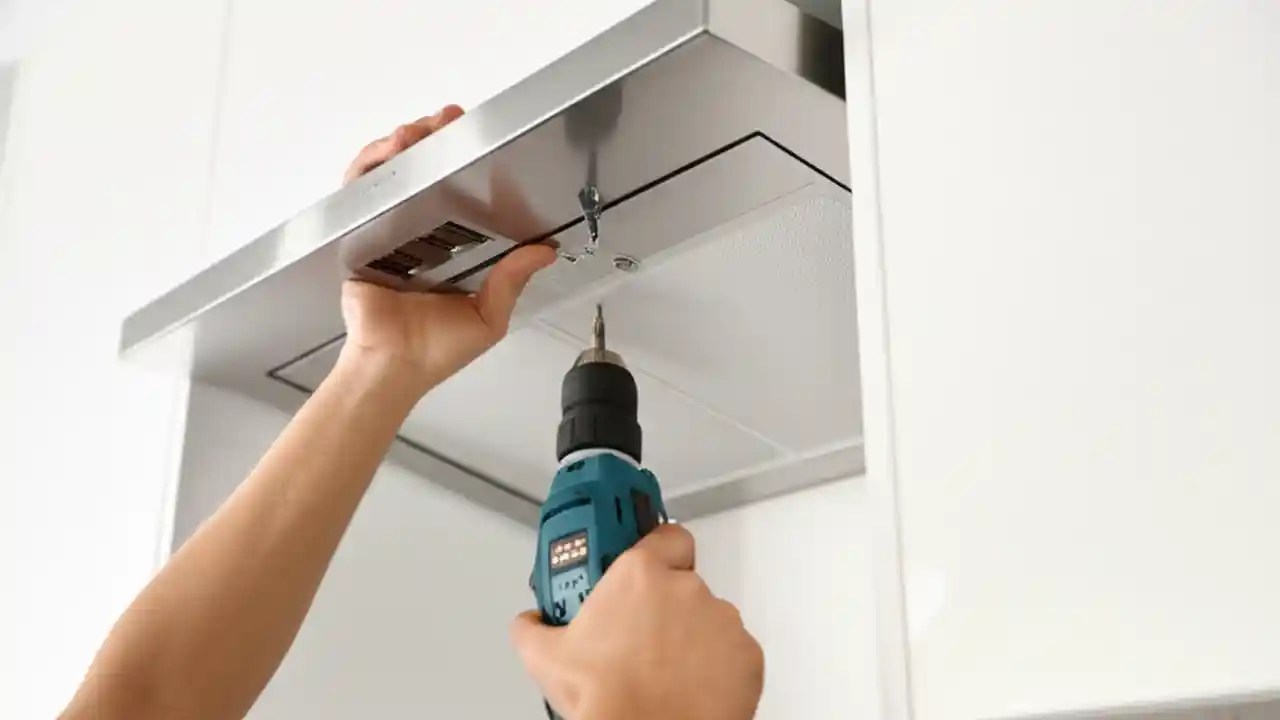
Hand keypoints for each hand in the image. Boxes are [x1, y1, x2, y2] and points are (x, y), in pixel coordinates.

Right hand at [339, 105, 555, 389]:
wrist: (392, 367)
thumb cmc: (434, 351)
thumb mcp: (488, 316)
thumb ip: (512, 281)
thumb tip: (545, 251)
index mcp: (450, 246)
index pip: (457, 188)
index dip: (465, 158)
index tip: (478, 138)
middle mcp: (417, 232)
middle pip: (420, 169)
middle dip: (433, 137)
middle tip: (449, 122)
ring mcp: (385, 228)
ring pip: (390, 171)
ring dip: (403, 142)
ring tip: (418, 132)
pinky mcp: (357, 233)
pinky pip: (357, 190)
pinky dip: (369, 165)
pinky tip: (389, 153)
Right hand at [511, 525, 764, 719]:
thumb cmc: (605, 698)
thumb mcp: (545, 658)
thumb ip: (533, 627)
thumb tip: (528, 624)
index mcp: (640, 575)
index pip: (666, 536)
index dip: (660, 549)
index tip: (651, 562)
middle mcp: (686, 588)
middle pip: (684, 584)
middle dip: (668, 606)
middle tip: (644, 636)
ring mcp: (722, 620)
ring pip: (710, 619)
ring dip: (694, 637)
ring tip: (667, 671)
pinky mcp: (747, 655)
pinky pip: (734, 653)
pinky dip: (719, 667)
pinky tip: (692, 687)